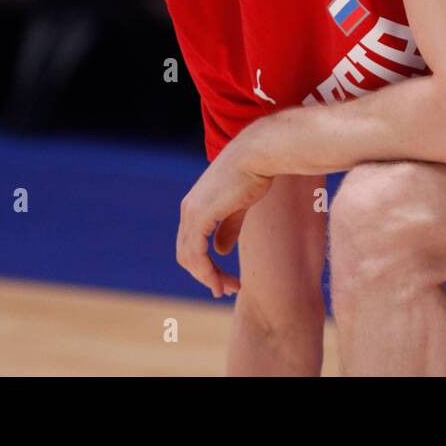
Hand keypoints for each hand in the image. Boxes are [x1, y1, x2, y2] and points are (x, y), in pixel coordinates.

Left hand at [175, 132, 273, 297]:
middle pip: (186, 254)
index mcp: (195, 205)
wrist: (258, 154)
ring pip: (190, 257)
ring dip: (208, 278)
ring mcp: (192, 212)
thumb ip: (228, 227)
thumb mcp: (238, 205)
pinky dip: (207, 271)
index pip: (191, 244)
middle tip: (226, 290)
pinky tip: (220, 281)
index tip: (224, 280)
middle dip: (205, 276)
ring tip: (227, 289)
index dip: (205, 266)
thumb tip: (220, 250)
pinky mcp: (200, 214)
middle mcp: (188, 209)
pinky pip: (197, 253)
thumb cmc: (254, 173)